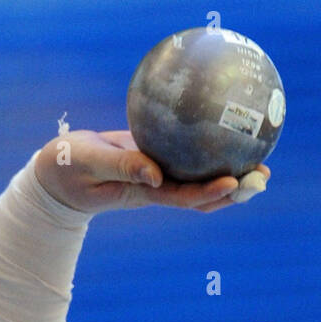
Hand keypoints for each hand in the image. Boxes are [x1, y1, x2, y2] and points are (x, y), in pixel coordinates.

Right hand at [33, 128, 269, 215]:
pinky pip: (187, 153)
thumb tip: (154, 174)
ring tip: (261, 159)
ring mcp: (159, 174)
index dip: (212, 192)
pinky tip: (223, 124)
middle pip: (205, 195)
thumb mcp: (90, 165)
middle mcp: (159, 187)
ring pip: (201, 178)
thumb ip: (121, 167)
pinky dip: (207, 146)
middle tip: (264, 175)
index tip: (236, 182)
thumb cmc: (67, 169)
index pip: (186, 197)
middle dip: (236, 189)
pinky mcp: (155, 157)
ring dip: (232, 174)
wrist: (57, 173)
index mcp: (146, 193)